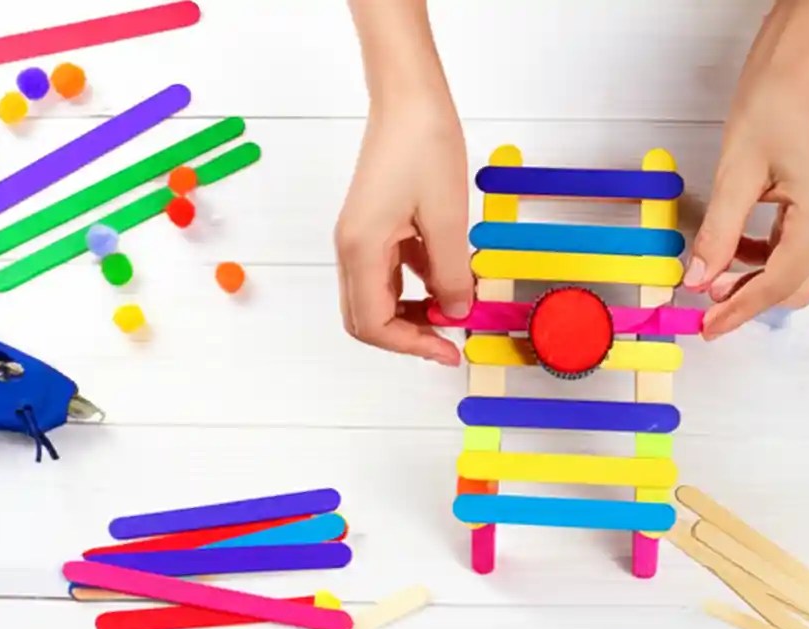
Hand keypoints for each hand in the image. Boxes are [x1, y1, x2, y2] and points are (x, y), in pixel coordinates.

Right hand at [335, 0, 472, 365]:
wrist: (409, 97)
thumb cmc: (422, 145)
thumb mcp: (448, 220)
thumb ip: (451, 275)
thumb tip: (456, 313)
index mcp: (361, 248)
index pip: (373, 324)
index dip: (411, 346)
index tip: (449, 351)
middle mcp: (351, 246)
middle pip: (367, 317)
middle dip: (408, 336)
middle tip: (451, 340)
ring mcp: (360, 236)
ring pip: (378, 296)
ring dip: (413, 312)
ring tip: (455, 311)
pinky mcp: (374, 225)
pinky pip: (391, 271)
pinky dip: (417, 286)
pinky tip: (449, 281)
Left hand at [684, 0, 808, 339]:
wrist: (799, 62)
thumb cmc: (773, 101)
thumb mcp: (736, 172)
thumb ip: (719, 233)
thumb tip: (698, 279)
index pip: (779, 284)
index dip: (740, 310)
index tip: (708, 328)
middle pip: (798, 288)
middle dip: (753, 300)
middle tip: (708, 300)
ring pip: (800, 271)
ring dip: (759, 279)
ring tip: (717, 272)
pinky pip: (800, 247)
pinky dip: (769, 257)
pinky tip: (739, 247)